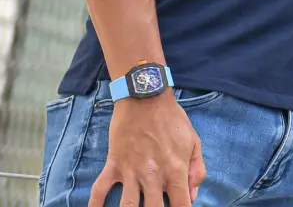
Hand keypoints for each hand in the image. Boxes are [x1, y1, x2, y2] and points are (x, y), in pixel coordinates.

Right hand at [89, 95, 203, 206]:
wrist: (145, 97)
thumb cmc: (172, 119)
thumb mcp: (194, 142)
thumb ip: (197, 170)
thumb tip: (192, 194)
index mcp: (175, 170)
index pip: (181, 205)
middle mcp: (153, 175)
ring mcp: (131, 171)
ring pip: (127, 206)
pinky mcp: (114, 164)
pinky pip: (100, 189)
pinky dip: (95, 204)